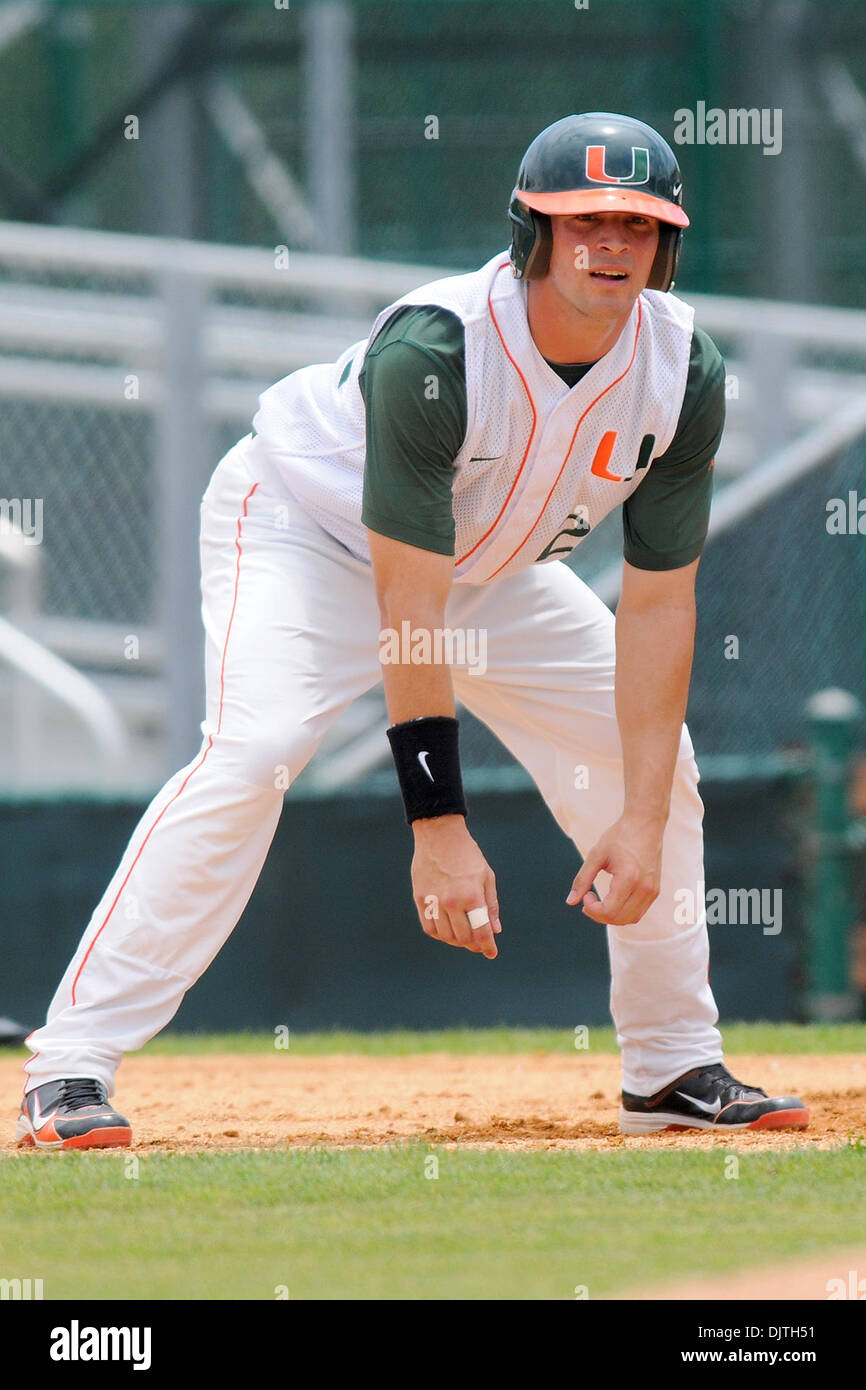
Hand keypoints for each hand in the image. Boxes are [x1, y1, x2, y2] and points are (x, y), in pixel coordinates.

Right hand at [411, 815, 500, 958]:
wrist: (439, 835)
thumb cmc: (467, 855)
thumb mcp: (486, 876)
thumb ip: (491, 905)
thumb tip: (495, 930)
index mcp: (472, 896)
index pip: (481, 931)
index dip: (487, 946)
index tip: (491, 953)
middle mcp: (452, 902)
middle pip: (463, 937)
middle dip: (473, 945)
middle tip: (478, 944)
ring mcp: (434, 902)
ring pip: (445, 936)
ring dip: (456, 941)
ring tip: (463, 938)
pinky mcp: (420, 899)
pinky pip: (429, 928)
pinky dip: (440, 935)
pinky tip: (447, 931)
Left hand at [566, 815, 663, 925]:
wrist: (645, 824)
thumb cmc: (619, 837)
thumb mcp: (596, 855)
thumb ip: (582, 879)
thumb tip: (570, 902)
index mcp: (629, 878)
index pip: (609, 911)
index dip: (592, 909)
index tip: (586, 895)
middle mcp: (644, 888)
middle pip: (619, 919)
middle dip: (599, 915)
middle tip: (589, 898)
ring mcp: (652, 891)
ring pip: (630, 919)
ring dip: (612, 917)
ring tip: (600, 901)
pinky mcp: (655, 890)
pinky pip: (638, 912)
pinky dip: (623, 913)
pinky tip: (612, 899)